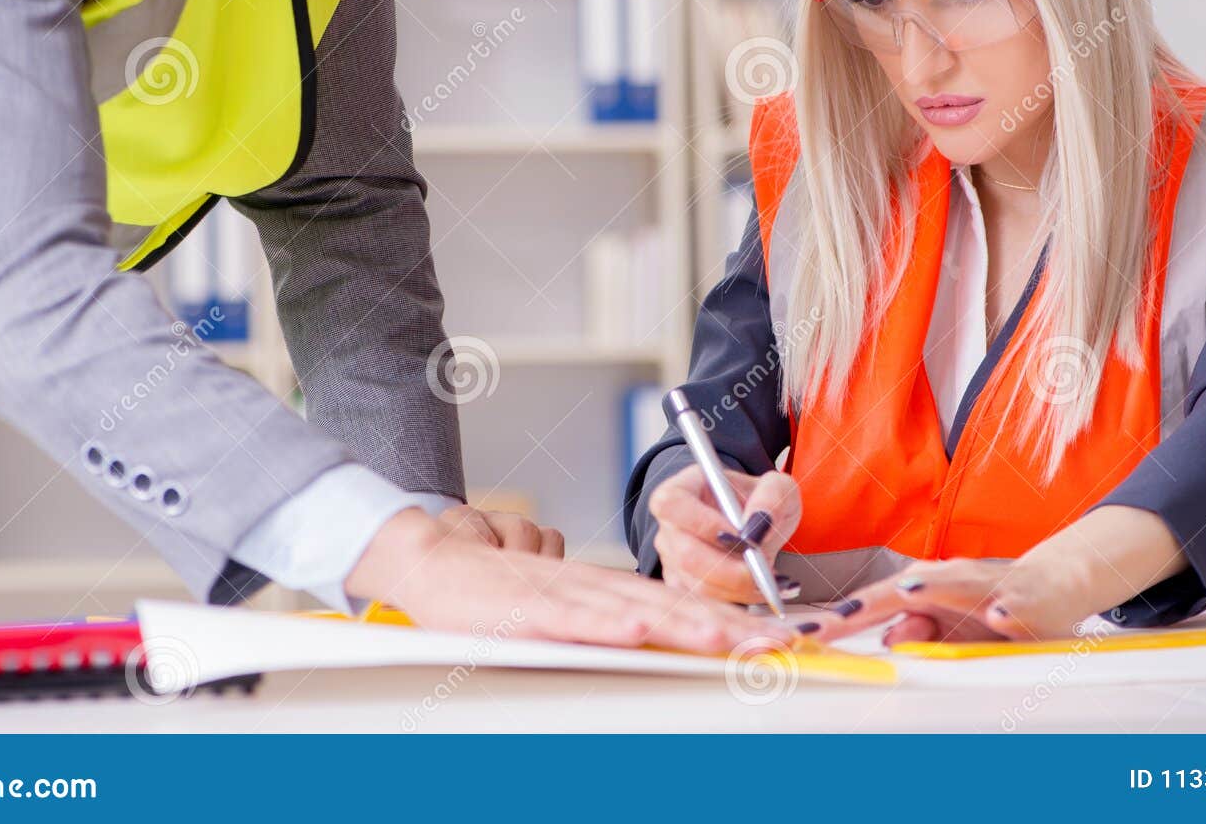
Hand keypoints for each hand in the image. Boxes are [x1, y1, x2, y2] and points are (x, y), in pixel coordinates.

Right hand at [346, 508, 791, 652]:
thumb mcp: (559, 600)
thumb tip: (642, 626)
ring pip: (632, 611)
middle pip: (669, 607)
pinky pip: (570, 618)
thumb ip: (601, 610)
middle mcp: (593, 590)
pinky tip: (634, 633)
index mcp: (604, 591)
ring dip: (682, 625)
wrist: (430, 561)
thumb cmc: (492, 588)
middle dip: (725, 626)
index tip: (774, 638)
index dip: (726, 621)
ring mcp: (560, 597)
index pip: (676, 605)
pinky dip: (603, 625)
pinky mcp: (524, 609)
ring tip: (727, 640)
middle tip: (775, 643)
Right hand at [648, 465, 800, 605]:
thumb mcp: (778, 488)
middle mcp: (670, 525)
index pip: (672, 504)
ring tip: (768, 581)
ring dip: (738, 589)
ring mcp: (672, 559)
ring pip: (698, 584)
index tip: (740, 536)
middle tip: (762, 571)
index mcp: (683, 489)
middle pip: (685, 554)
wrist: (758, 526)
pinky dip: (737, 601)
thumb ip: (771, 497)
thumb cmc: (760, 501)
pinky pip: (706, 603)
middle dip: (729, 570)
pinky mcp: (683, 587)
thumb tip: (757, 523)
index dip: (703, 523)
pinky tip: (758, 590)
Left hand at [802, 556, 1099, 645]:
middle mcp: (947, 580)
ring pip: (955, 585)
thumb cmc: (990, 606)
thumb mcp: (948, 627)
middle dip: (866, 606)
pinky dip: (1007, 609)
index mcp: (922, 590)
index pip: (872, 605)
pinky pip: (1014, 603)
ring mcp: (984, 584)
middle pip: (900, 590)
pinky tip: (999, 615)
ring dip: (933, 589)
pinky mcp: (1025, 596)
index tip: (805, 637)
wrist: (1053, 584)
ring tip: (908, 593)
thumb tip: (889, 641)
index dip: (839, 620)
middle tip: (833, 621)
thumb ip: (917, 633)